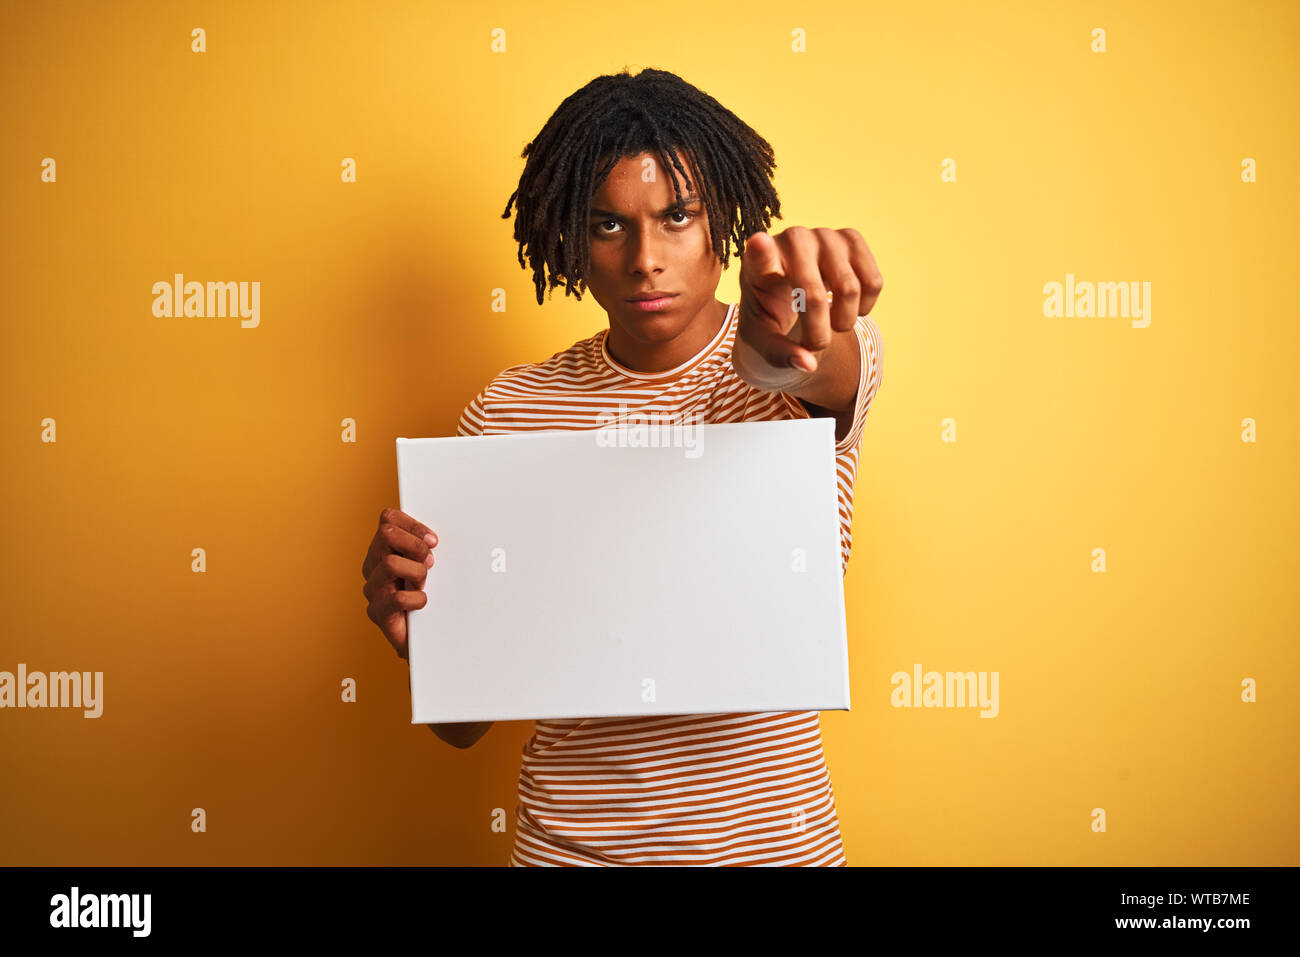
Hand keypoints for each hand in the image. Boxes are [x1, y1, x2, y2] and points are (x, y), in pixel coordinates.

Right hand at [361, 507, 437, 659]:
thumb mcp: (427, 566)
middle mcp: (373, 566)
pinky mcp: (378, 612)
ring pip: (391, 563)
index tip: (433, 540)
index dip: (414, 525)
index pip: (388, 519)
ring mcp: (373, 590)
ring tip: (424, 584)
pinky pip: (398, 598)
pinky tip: (423, 603)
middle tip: (430, 561)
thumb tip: (434, 538)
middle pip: (386, 534)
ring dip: (417, 572)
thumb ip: (425, 548)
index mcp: (383, 550)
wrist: (424, 638)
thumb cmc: (427, 597)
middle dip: (415, 544)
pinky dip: (417, 599)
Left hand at [736, 226, 881, 372]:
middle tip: (816, 344)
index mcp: (756, 265)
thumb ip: (781, 356)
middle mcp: (790, 241)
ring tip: (831, 324)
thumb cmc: (771, 320)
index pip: (759, 255)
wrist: (791, 298)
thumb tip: (809, 364)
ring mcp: (823, 235)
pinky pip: (873, 281)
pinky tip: (847, 306)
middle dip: (819, 332)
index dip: (761, 252)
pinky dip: (865, 306)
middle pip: (814, 294)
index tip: (759, 244)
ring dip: (844, 321)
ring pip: (849, 289)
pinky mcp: (850, 238)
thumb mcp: (764, 344)